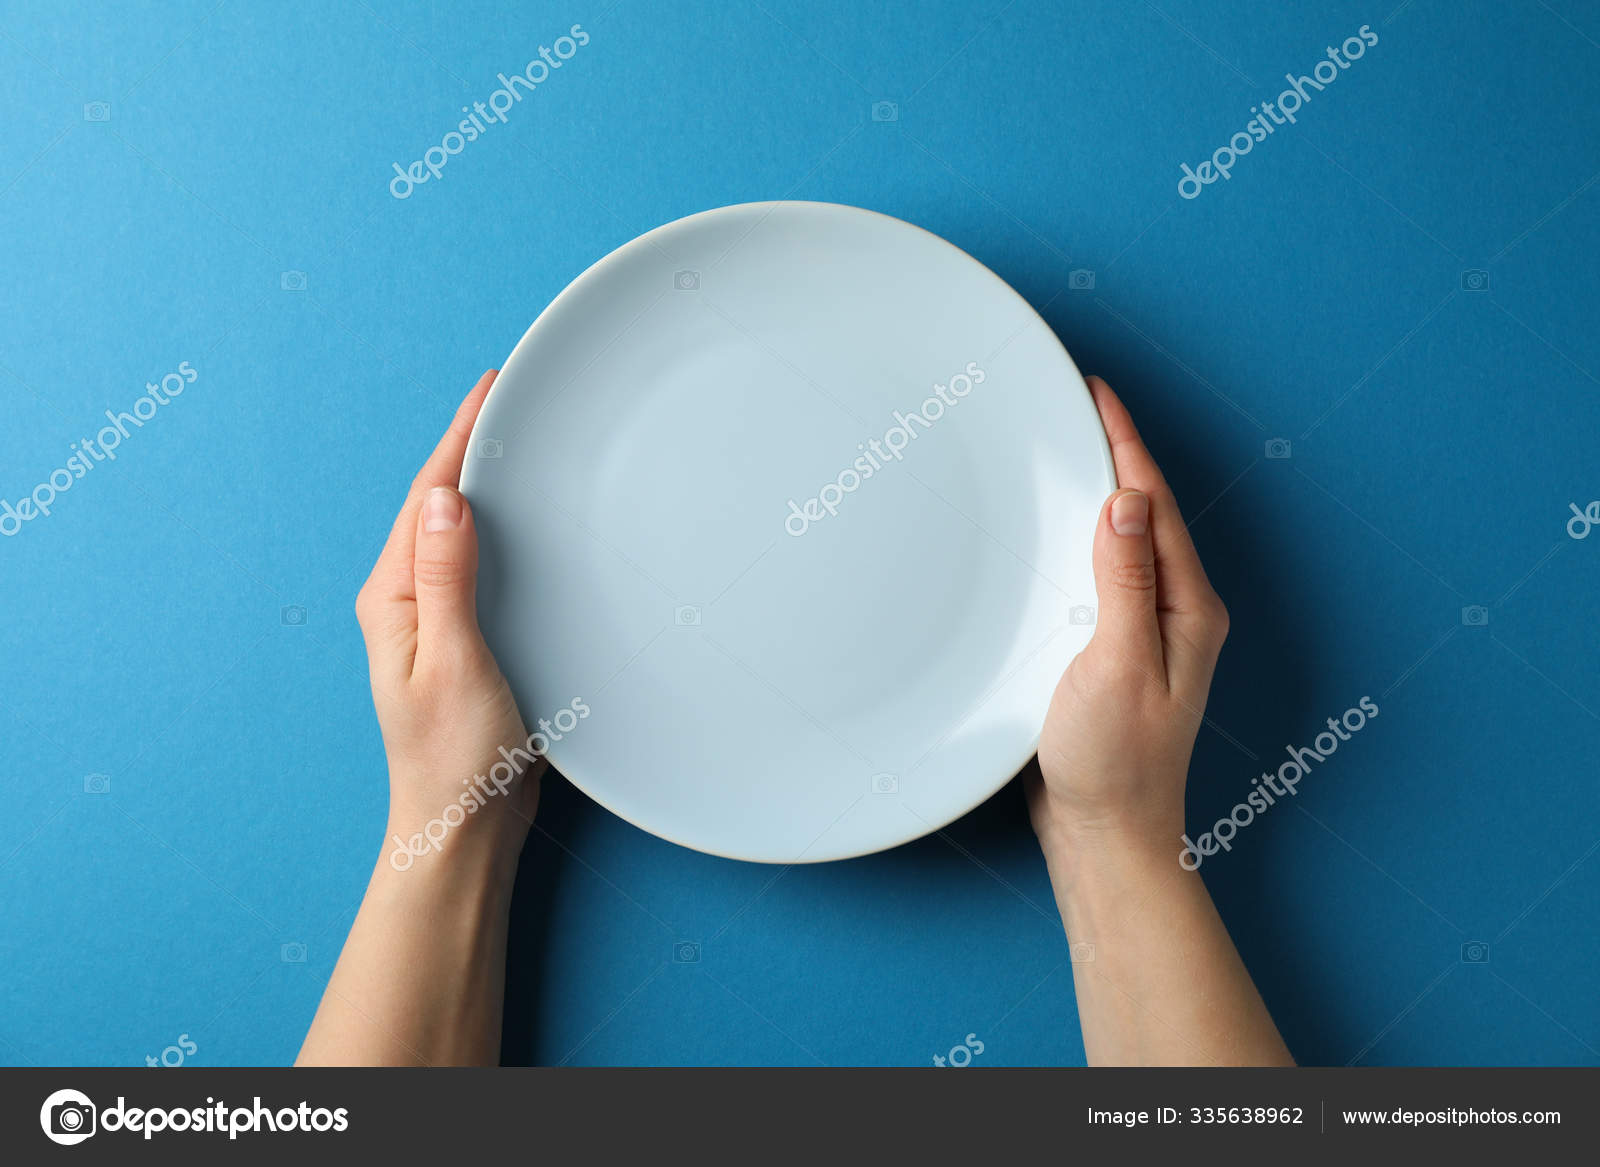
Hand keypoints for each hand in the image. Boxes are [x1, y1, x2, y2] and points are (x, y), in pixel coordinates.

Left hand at [355, 370, 538, 877]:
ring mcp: (435, 621)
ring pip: (460, 531)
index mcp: (394, 598)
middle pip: (438, 504)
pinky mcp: (466, 640)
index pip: (426, 498)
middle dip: (470, 446)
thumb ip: (447, 578)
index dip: (459, 437)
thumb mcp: (454, 660)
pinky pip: (481, 565)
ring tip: (519, 439)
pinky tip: (529, 522)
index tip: (489, 387)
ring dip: (485, 484)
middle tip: (509, 396)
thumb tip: (444, 497)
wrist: (463, 827)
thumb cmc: (455, 758)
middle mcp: (407, 601)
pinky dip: (503, 530)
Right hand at [1027, 376, 1229, 869]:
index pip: (1155, 505)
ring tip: (1062, 447)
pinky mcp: (1111, 649)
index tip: (1096, 392)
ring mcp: (1144, 631)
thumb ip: (1126, 582)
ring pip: (1120, 541)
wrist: (1104, 835)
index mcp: (1188, 608)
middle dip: (1113, 454)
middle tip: (1074, 404)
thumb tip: (1130, 501)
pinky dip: (1074, 538)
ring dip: (1094, 493)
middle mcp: (1174, 612)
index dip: (1124, 443)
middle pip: (1144, 513)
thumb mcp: (1119, 665)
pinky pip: (1097, 574)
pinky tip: (1050, 531)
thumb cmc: (1116, 764)